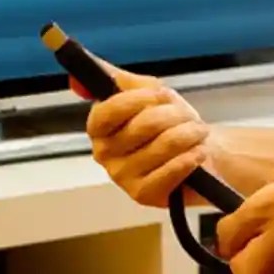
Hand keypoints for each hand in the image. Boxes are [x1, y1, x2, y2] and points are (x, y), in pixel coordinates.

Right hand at [79, 59, 212, 206]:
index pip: (108, 111)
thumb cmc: (169, 121)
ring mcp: (121, 176)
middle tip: (187, 116)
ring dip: (188, 134)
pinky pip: (169, 171)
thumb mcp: (144, 90)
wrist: (198, 151)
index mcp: (99, 127)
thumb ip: (113, 79)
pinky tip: (197, 152)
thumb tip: (74, 80)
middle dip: (174, 115)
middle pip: (143, 125)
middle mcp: (104, 153)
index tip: (161, 94)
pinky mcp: (142, 195)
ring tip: (196, 133)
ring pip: (162, 146)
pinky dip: (189, 158)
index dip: (138, 100)